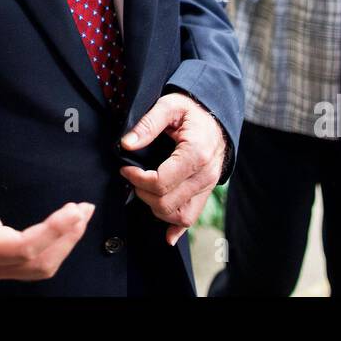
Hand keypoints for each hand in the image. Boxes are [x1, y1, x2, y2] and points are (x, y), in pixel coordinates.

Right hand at [0, 160, 93, 281]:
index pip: (20, 249)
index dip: (50, 232)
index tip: (72, 211)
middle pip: (36, 263)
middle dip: (65, 238)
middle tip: (84, 208)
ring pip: (40, 266)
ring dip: (65, 242)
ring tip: (83, 213)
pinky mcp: (1, 258)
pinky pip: (35, 258)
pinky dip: (56, 242)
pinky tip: (69, 223)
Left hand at [119, 93, 225, 245]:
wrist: (215, 119)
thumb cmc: (191, 111)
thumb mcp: (169, 105)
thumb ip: (147, 124)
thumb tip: (127, 144)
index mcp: (196, 153)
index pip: (161, 182)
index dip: (137, 179)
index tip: (125, 169)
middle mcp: (205, 175)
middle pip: (167, 202)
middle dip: (143, 192)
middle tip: (132, 177)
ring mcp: (207, 187)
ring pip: (179, 215)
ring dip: (155, 207)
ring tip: (145, 189)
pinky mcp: (206, 193)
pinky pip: (192, 218)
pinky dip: (177, 228)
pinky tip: (167, 235)